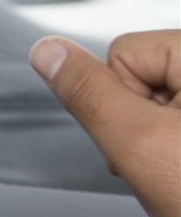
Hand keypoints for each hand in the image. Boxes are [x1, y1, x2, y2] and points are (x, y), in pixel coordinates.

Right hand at [31, 32, 180, 216]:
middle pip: (148, 76)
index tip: (153, 141)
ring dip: (168, 144)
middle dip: (146, 126)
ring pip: (170, 104)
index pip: (123, 53)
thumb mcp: (140, 145)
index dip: (123, 106)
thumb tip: (48, 51)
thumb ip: (87, 93)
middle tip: (173, 164)